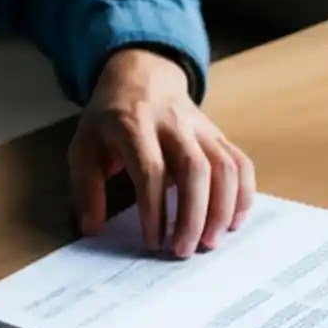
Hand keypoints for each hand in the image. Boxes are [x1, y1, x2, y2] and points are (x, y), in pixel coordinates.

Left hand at [69, 48, 255, 256]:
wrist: (142, 77)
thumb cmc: (110, 119)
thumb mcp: (83, 146)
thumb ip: (86, 187)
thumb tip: (93, 229)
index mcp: (134, 125)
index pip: (151, 169)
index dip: (154, 209)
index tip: (153, 242)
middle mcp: (173, 124)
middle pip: (195, 169)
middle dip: (194, 215)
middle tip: (185, 251)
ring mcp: (201, 128)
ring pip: (224, 166)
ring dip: (223, 208)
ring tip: (211, 241)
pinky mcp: (218, 135)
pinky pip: (241, 162)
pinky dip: (244, 194)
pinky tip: (234, 221)